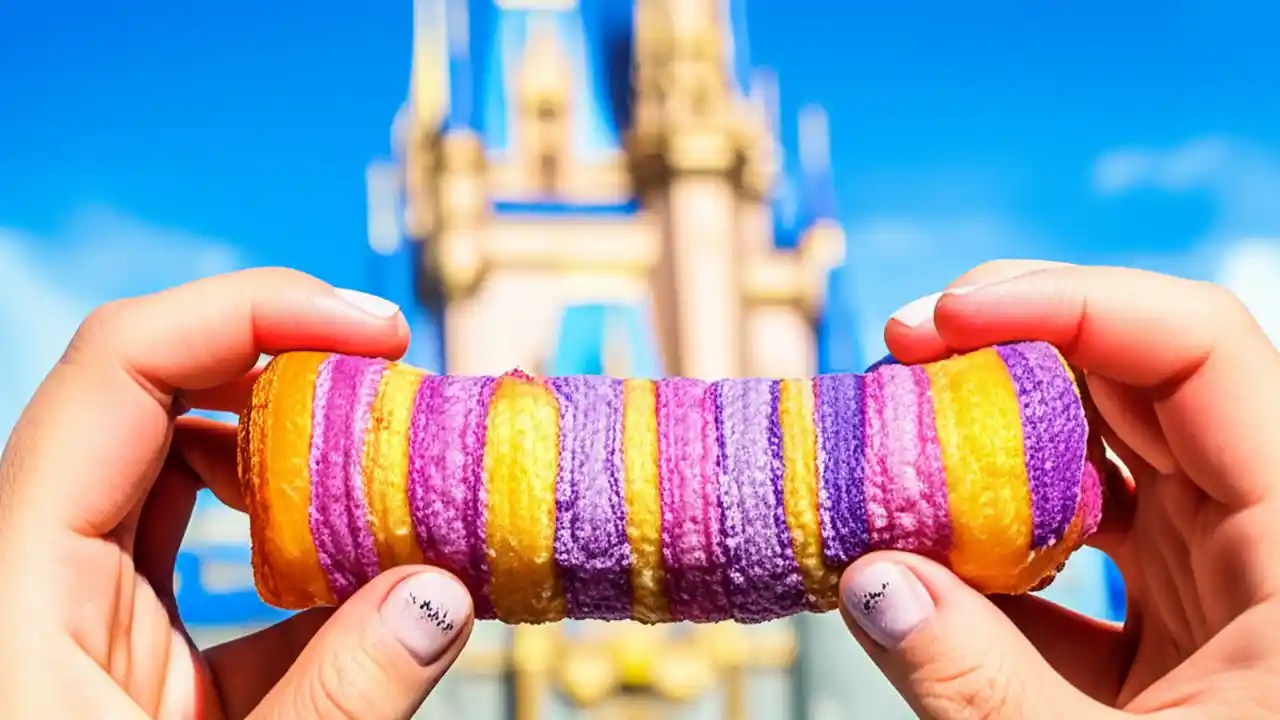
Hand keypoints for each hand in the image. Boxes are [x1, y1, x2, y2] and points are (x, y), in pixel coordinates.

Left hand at [0, 269, 473, 718]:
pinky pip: (208, 558)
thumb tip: (443, 594)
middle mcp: (39, 569)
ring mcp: (80, 607)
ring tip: (390, 475)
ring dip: (297, 458)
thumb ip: (333, 699)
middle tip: (398, 385)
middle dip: (289, 370)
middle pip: (155, 395)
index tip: (380, 332)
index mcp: (19, 580)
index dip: (253, 310)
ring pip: (180, 469)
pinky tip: (373, 584)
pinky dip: (300, 554)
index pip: (118, 364)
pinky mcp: (123, 650)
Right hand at [838, 261, 1279, 718]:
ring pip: (1106, 472)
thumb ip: (978, 683)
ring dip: (991, 462)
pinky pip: (1085, 564)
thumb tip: (867, 577)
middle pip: (1139, 390)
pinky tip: (924, 571)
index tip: (937, 317)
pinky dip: (1001, 556)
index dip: (1066, 302)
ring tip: (893, 468)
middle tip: (891, 365)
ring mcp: (1229, 593)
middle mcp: (1274, 547)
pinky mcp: (1182, 642)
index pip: (1197, 349)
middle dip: (1006, 363)